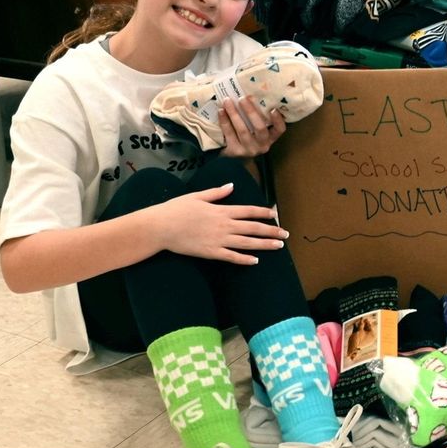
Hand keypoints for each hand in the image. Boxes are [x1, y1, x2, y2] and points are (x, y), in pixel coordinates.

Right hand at [151, 183, 288, 264]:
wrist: (160, 227)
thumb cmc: (176, 209)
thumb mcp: (196, 196)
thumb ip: (216, 193)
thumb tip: (231, 186)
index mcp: (221, 210)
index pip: (249, 211)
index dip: (264, 213)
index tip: (275, 215)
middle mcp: (224, 225)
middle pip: (253, 228)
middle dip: (271, 231)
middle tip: (286, 234)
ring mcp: (218, 240)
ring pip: (247, 243)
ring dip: (265, 245)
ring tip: (279, 246)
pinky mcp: (210, 252)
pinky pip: (231, 257)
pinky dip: (244, 259)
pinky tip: (255, 261)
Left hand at [219, 96, 284, 157]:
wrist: (230, 152)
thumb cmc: (245, 134)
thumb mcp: (255, 128)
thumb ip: (257, 116)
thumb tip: (252, 94)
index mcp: (270, 138)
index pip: (280, 130)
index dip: (278, 120)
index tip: (273, 109)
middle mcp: (262, 145)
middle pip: (260, 128)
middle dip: (251, 112)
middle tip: (242, 98)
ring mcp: (248, 149)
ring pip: (243, 130)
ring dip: (234, 114)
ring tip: (227, 101)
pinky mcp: (235, 151)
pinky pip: (229, 134)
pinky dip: (224, 121)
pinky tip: (221, 111)